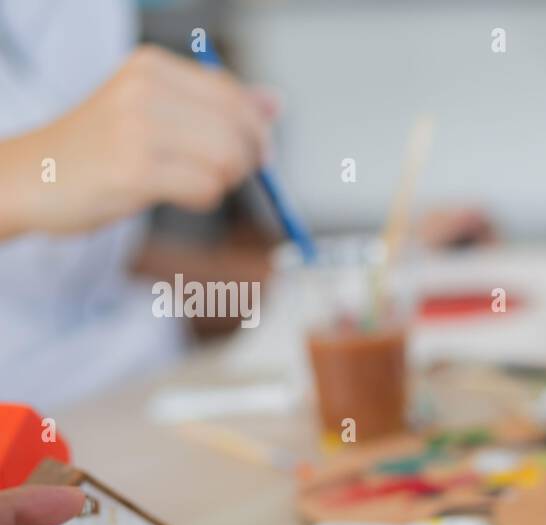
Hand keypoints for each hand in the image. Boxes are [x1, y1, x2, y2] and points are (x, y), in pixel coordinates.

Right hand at [9, 45, 272, 235]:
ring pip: (228, 160)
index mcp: (151, 66)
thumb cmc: (99, 147)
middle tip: (224, 177)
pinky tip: (176, 196)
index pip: (234, 96)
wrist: (32, 176)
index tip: (257, 155)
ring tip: (192, 184)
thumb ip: (215, 105)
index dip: (256, 131)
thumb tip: (275, 103)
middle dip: (244, 161)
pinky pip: (206, 189)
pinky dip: (203, 199)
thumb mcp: (154, 110)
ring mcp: (138, 128)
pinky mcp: (135, 170)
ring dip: (222, 182)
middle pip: (238, 129)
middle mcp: (145, 89)